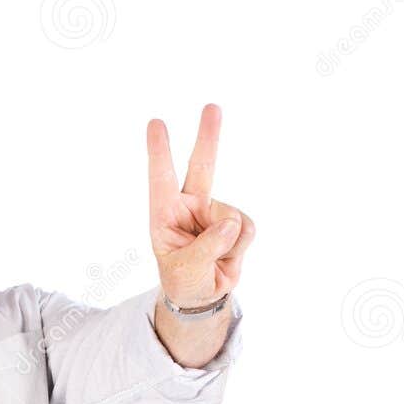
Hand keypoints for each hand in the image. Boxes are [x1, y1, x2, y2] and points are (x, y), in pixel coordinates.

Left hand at [147, 104, 253, 308]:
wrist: (204, 297)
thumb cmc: (183, 280)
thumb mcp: (184, 271)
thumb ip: (205, 248)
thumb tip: (230, 223)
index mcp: (166, 215)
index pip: (162, 179)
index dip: (160, 152)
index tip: (156, 123)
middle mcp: (191, 206)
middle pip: (202, 166)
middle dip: (208, 137)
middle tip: (212, 107)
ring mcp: (215, 212)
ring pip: (231, 216)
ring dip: (228, 243)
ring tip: (214, 259)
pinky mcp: (237, 222)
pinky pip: (247, 229)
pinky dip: (240, 247)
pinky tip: (228, 255)